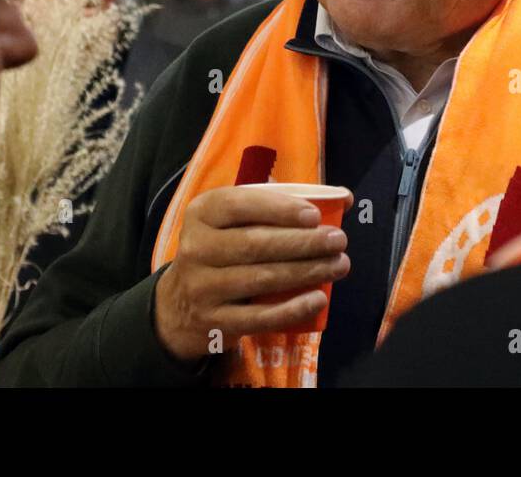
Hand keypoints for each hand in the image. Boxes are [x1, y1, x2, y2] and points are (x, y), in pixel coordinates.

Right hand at [153, 186, 351, 360]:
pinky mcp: (214, 322)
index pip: (240, 204)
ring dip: (306, 272)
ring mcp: (202, 288)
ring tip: (339, 265)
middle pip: (256, 244)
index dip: (279, 209)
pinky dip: (292, 309)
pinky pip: (259, 317)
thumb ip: (279, 206)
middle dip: (303, 243)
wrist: (179, 306)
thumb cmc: (221, 250)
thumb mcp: (234, 222)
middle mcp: (196, 248)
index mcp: (202, 213)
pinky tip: (319, 298)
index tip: (315, 215)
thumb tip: (342, 199)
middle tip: (338, 241)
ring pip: (262, 279)